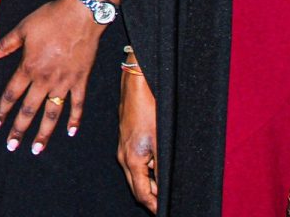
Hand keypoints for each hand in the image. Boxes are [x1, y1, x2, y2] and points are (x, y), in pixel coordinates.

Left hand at [0, 0, 104, 153]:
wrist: (81, 14)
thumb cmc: (50, 18)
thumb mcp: (22, 28)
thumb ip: (4, 45)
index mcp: (28, 67)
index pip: (10, 94)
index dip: (1, 110)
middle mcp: (45, 79)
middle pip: (29, 110)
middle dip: (19, 129)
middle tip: (11, 146)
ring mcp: (64, 82)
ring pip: (52, 113)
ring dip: (43, 133)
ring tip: (36, 149)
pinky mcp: (80, 80)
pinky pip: (77, 104)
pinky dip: (74, 119)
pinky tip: (70, 132)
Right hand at [116, 68, 157, 213]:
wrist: (136, 86)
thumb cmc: (149, 108)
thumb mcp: (161, 140)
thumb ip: (162, 166)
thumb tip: (165, 186)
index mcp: (131, 159)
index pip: (141, 194)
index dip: (154, 205)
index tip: (164, 210)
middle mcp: (123, 156)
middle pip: (136, 188)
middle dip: (151, 198)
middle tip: (167, 202)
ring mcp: (123, 148)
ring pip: (136, 176)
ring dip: (149, 184)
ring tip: (166, 187)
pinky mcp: (126, 141)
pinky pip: (134, 164)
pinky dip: (146, 171)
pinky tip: (158, 168)